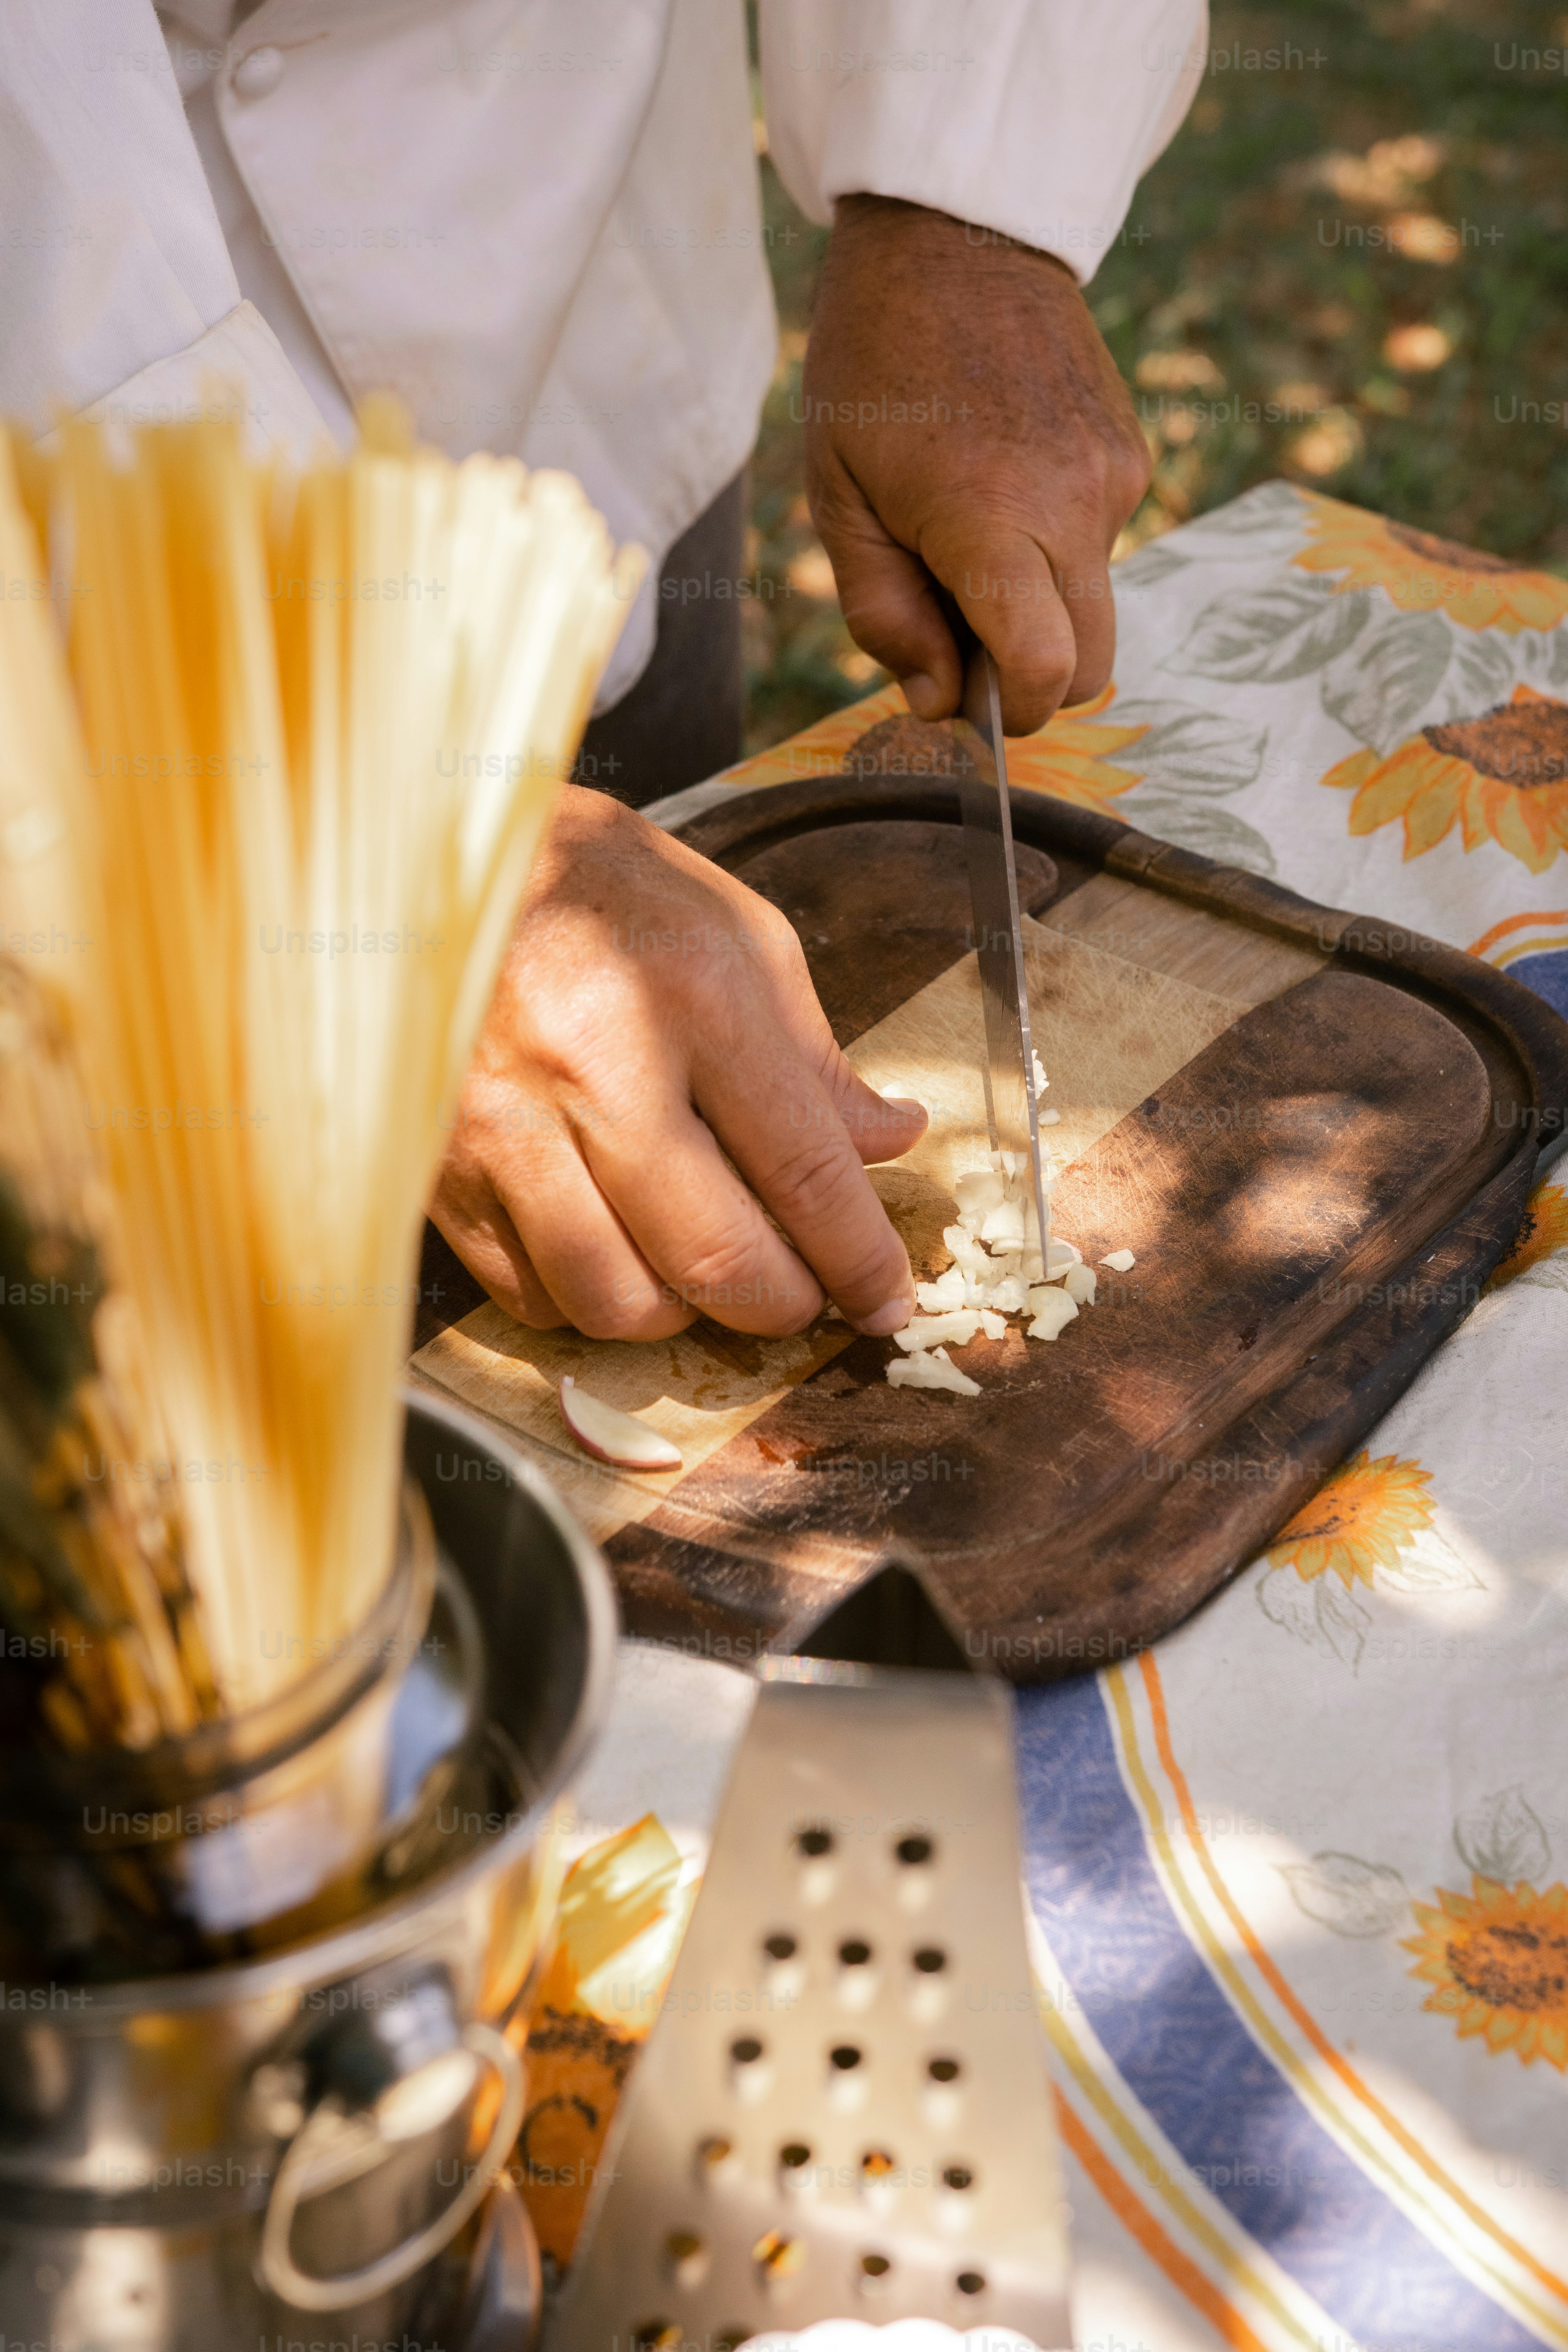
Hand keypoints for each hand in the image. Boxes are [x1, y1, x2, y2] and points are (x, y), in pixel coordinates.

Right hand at [431, 788, 926, 1340]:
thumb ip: (813, 1056)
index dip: (858, 1259)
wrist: (443, 856)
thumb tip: (887, 1141)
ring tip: (699, 1273)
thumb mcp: (739, 935)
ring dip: (680, 1315)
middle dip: (779, 1306)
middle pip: (712, 1258)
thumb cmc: (606, 890)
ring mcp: (504, 1124)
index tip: (885, 1300)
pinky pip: (527, 1293)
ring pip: (614, 1300)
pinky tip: (615, 1255)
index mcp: (693, 999)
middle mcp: (594, 1070)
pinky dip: (587, 1302)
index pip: (803, 1171)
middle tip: (801, 1299)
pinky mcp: (440, 1164)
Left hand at [802, 195, 1150, 736]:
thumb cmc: (874, 363)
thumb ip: (884, 612)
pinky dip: (1051, 548)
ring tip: (963, 527)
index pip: (1049, 671)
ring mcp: (1116, 478)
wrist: (955, 230)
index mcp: (994, 521)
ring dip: (1035, 604)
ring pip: (1092, 606)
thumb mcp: (840, 498)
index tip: (973, 701)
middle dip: (1033, 676)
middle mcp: (1076, 505)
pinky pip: (1097, 545)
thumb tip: (938, 700)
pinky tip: (999, 481)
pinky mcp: (1131, 455)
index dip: (1015, 711)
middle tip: (956, 625)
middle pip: (1092, 665)